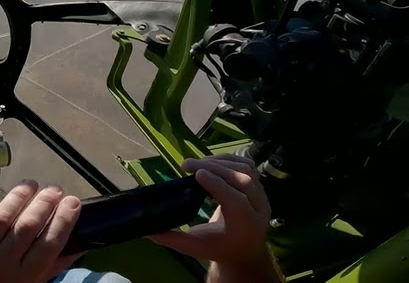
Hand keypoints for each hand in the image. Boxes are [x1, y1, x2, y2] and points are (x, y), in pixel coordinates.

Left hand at [0, 180, 83, 282]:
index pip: (49, 245)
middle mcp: (3, 264)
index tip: (72, 202)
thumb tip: (80, 246)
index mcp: (25, 277)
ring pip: (1, 218)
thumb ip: (53, 266)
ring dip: (18, 197)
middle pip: (27, 227)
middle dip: (44, 203)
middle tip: (54, 190)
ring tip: (30, 185)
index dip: (63, 221)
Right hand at [148, 155, 271, 265]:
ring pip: (245, 169)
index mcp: (246, 226)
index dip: (218, 185)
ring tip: (196, 163)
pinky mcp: (258, 184)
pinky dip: (226, 159)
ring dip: (219, 161)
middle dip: (214, 168)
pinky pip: (246, 164)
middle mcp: (259, 208)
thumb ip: (173, 239)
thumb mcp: (196, 247)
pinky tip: (209, 162)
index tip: (196, 174)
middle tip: (186, 164)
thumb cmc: (219, 247)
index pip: (236, 201)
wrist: (246, 248)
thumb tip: (146, 230)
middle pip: (242, 180)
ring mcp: (262, 194)